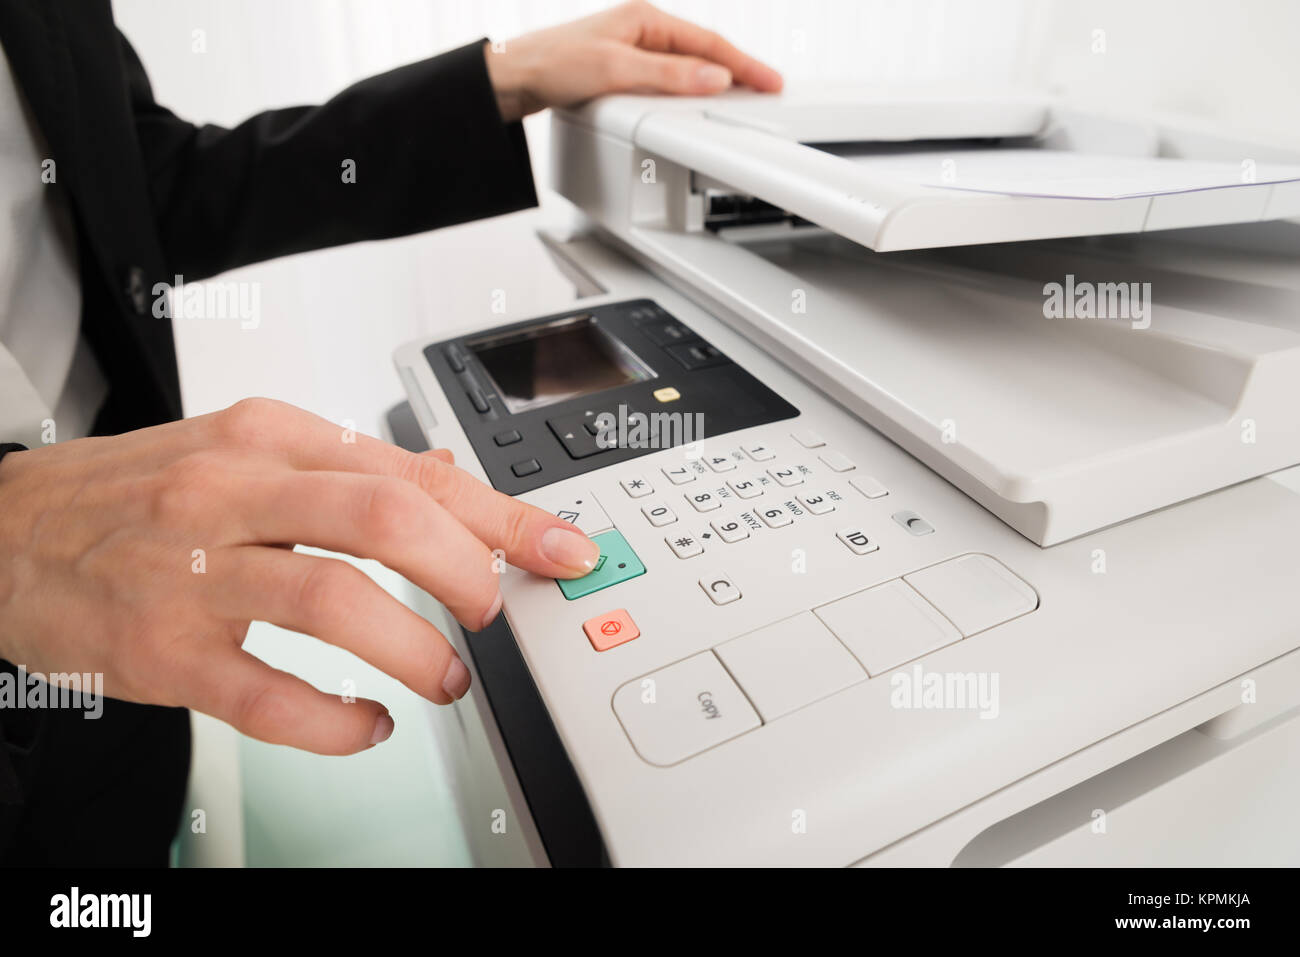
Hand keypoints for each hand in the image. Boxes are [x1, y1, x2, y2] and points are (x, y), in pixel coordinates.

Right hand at [0, 398, 599, 754]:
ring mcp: (195, 574)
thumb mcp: (245, 449)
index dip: (502, 517)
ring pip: (333, 600)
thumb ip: (352, 467)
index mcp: (270, 437)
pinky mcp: (164, 651)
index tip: (559, 548)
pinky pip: (268, 696)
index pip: (412, 470)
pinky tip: (366, 723)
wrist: (7, 532)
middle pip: (384, 516)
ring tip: (445, 677)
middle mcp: (235, 493)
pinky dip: (336, 720)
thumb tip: (453, 484)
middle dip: (465, 570)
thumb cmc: (136, 493)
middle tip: (492, 611)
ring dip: (413, 649)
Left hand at [484, 0, 782, 121]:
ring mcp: (632, 51)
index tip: (771, 80)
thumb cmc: (552, 64)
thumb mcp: (616, 71)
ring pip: (686, 67)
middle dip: (739, 70)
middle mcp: (641, 31)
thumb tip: (715, 78)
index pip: (708, 43)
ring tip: (742, 99)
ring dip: (715, 82)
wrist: (511, 81)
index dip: (744, 64)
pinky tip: (695, 104)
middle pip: (703, 52)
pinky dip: (689, 93)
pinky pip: (668, 80)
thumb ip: (668, 77)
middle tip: (769, 90)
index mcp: (645, 19)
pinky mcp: (621, 72)